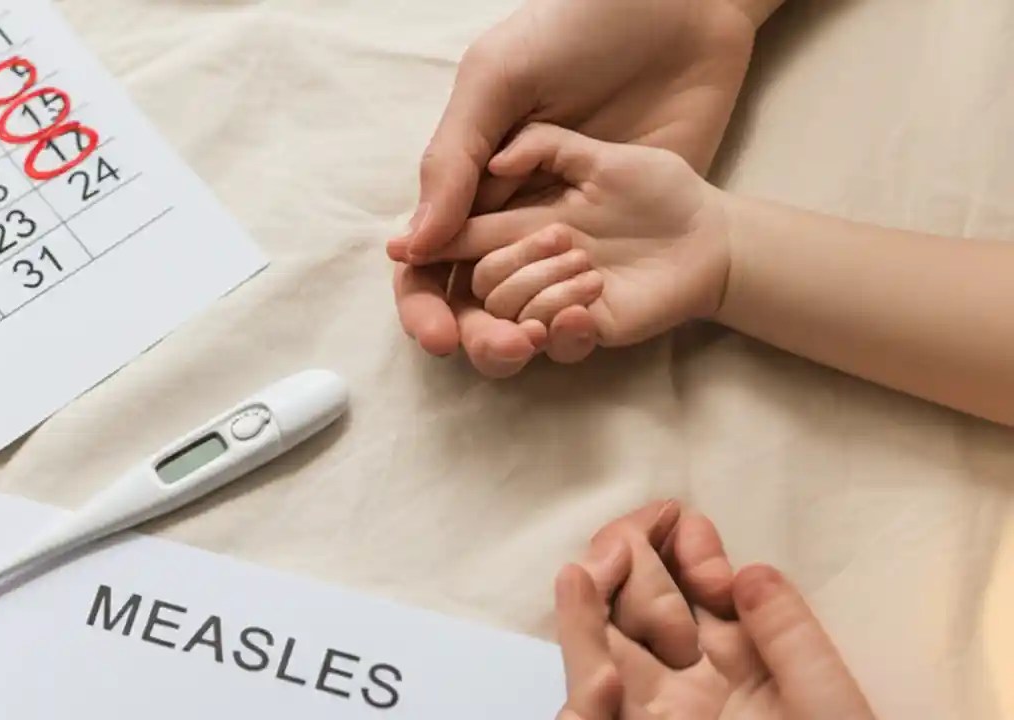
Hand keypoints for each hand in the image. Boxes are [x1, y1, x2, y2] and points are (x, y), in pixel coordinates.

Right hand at [389, 0, 761, 375]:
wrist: (682, 14)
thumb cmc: (581, 29)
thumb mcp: (500, 79)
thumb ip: (455, 159)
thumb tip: (414, 246)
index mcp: (471, 183)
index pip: (428, 261)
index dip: (423, 304)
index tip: (438, 331)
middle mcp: (509, 218)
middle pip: (470, 300)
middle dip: (473, 334)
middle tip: (503, 346)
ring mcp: (563, 239)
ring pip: (523, 315)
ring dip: (521, 338)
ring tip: (538, 339)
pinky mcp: (615, 250)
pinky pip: (581, 307)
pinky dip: (575, 326)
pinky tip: (585, 318)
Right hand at [557, 501, 876, 718]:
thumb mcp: (828, 707)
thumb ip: (792, 639)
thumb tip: (750, 571)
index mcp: (738, 663)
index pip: (694, 588)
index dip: (685, 550)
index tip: (688, 527)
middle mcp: (686, 686)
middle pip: (637, 609)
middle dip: (623, 564)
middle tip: (623, 544)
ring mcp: (653, 718)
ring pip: (602, 657)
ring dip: (585, 615)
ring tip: (581, 573)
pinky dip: (588, 697)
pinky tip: (601, 668)